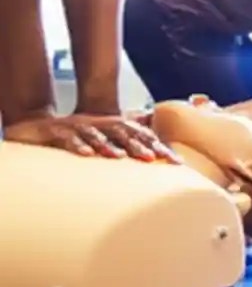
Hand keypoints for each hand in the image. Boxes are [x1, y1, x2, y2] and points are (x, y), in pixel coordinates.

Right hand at [4, 112, 179, 162]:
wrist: (40, 127)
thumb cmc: (80, 137)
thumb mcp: (107, 141)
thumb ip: (131, 145)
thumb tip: (160, 155)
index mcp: (116, 127)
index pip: (143, 136)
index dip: (160, 147)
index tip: (176, 163)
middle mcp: (101, 124)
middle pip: (125, 133)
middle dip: (140, 145)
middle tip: (154, 158)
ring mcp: (80, 126)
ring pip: (98, 133)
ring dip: (109, 144)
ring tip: (120, 157)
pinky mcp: (59, 132)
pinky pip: (69, 138)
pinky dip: (79, 145)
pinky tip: (87, 155)